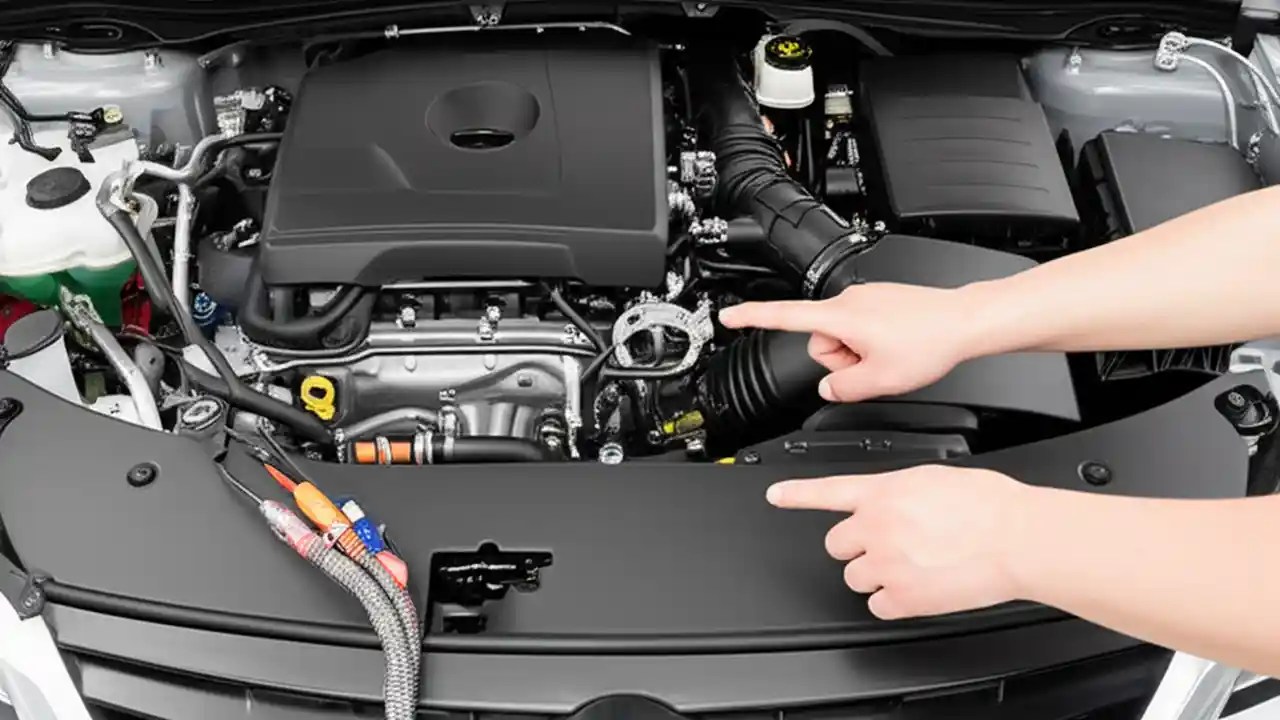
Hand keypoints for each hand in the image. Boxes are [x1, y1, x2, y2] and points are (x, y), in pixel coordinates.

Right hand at [718, 284, 982, 402]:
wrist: (963, 322)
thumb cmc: (929, 342)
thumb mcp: (881, 380)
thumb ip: (844, 389)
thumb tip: (830, 388)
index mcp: (841, 317)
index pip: (783, 316)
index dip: (751, 318)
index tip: (728, 318)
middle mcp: (849, 301)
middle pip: (820, 341)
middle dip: (838, 360)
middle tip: (871, 367)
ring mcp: (865, 300)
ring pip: (841, 338)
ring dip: (857, 354)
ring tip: (888, 357)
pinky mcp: (880, 301)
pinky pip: (861, 328)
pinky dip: (872, 343)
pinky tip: (897, 347)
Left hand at [768, 466, 1034, 619]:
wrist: (1017, 538)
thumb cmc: (990, 505)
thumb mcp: (935, 478)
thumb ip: (900, 491)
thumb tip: (893, 501)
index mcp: (884, 492)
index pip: (827, 491)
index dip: (795, 494)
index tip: (775, 495)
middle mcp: (877, 526)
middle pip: (837, 544)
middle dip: (859, 546)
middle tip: (891, 546)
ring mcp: (887, 563)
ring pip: (855, 578)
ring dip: (876, 575)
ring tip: (913, 566)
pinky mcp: (903, 597)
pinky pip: (878, 607)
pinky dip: (894, 602)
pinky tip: (919, 587)